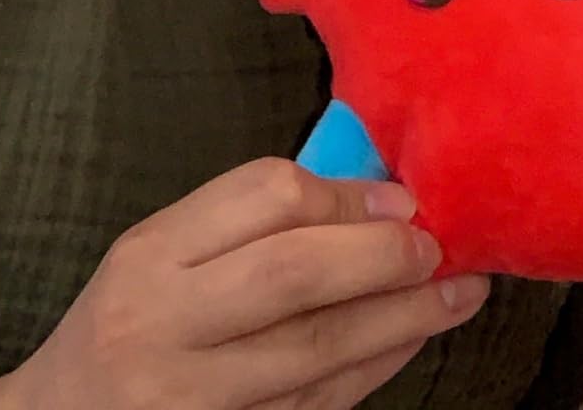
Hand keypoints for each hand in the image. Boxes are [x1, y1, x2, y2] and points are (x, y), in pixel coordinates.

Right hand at [0, 159, 488, 409]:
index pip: (261, 196)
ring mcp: (188, 396)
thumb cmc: (125, 328)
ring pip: (316, 350)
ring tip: (458, 293)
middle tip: (436, 246)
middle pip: (293, 272)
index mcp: (149, 254)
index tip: (399, 197)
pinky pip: (315, 405)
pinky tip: (410, 340)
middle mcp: (162, 323)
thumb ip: (246, 224)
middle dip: (381, 255)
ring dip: (401, 318)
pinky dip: (372, 369)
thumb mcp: (160, 256)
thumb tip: (374, 197)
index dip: (345, 194)